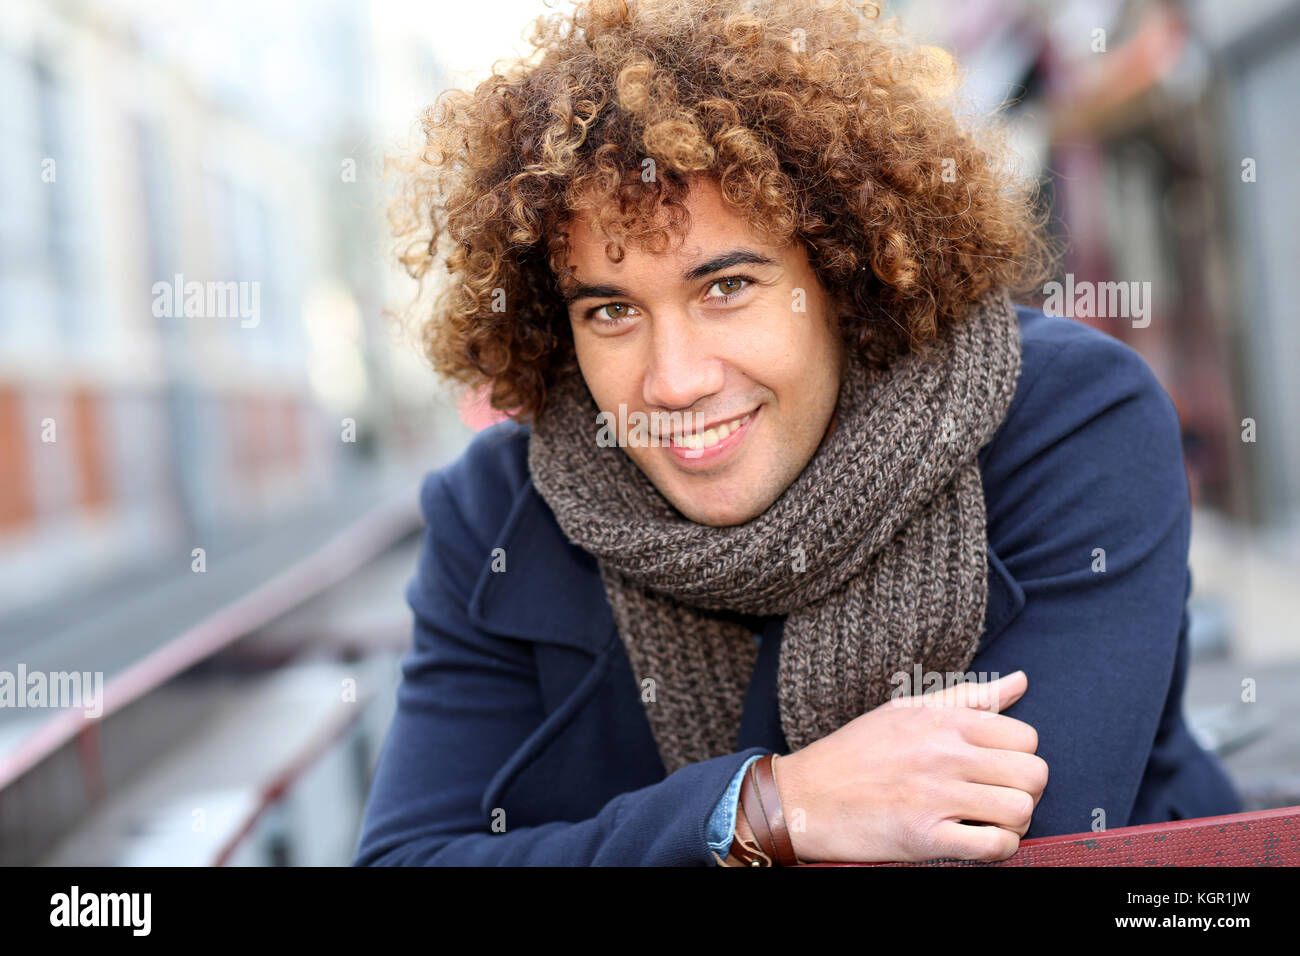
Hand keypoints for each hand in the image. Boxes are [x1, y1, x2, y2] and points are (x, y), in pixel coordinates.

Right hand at [770, 670, 1047, 862]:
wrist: (803, 795)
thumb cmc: (855, 751)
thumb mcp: (907, 710)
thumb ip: (969, 697)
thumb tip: (1020, 680)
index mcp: (944, 721)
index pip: (1026, 736)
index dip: (1020, 758)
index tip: (997, 770)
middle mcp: (944, 754)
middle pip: (1033, 774)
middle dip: (1026, 791)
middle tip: (998, 798)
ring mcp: (936, 796)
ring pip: (1020, 810)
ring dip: (1014, 823)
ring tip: (989, 821)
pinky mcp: (925, 837)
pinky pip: (995, 847)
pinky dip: (999, 849)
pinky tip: (977, 842)